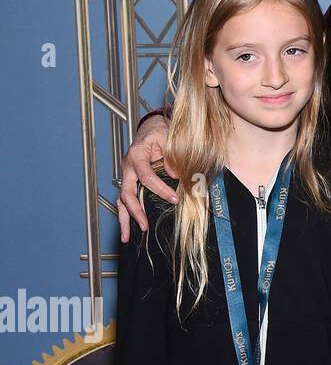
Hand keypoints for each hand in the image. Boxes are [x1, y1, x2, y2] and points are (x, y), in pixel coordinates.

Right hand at [117, 114, 178, 240]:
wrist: (151, 127)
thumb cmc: (160, 132)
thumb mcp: (168, 138)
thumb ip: (171, 156)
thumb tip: (175, 175)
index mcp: (137, 155)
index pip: (146, 177)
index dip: (160, 190)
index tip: (174, 199)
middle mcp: (127, 167)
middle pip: (126, 193)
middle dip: (135, 211)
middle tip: (144, 226)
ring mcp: (126, 175)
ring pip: (121, 200)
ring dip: (124, 219)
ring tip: (127, 237)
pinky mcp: (129, 181)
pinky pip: (125, 200)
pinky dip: (126, 214)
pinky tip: (128, 229)